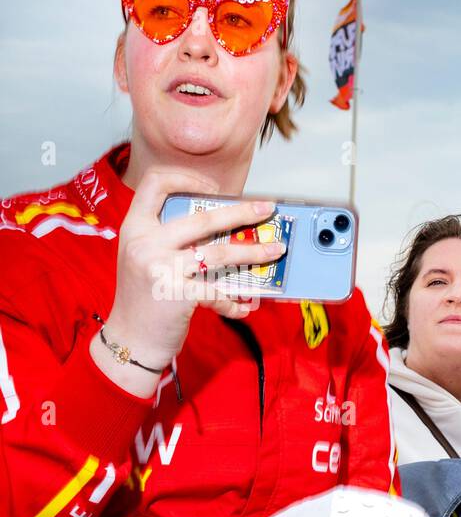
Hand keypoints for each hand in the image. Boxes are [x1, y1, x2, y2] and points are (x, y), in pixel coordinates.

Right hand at [97, 168, 284, 393]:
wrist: (129, 339)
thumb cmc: (143, 299)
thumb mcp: (144, 258)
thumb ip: (169, 239)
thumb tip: (219, 226)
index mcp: (135, 227)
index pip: (155, 183)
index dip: (186, 177)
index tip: (214, 187)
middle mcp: (144, 242)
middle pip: (203, 218)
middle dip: (242, 212)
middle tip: (266, 209)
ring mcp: (160, 267)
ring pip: (220, 253)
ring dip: (254, 252)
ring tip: (276, 251)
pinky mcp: (176, 294)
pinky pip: (218, 292)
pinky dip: (235, 302)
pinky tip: (244, 307)